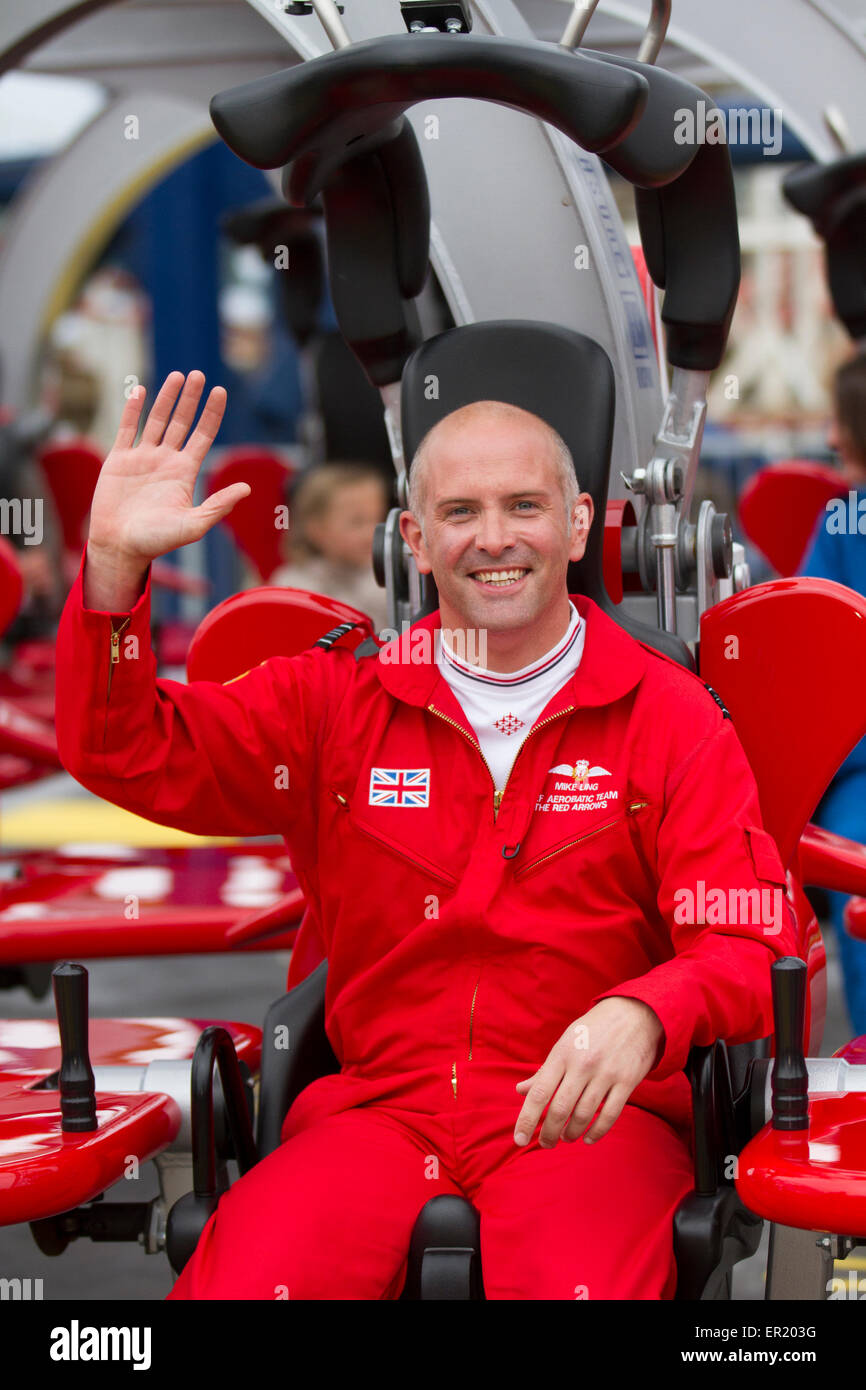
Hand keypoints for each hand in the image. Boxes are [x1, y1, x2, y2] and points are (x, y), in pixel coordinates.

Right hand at [87, 370, 247, 567]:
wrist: (121, 547)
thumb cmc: (157, 541)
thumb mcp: (193, 524)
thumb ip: (218, 505)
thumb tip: (246, 489)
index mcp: (184, 472)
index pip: (202, 435)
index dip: (211, 414)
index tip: (220, 392)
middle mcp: (165, 461)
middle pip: (181, 422)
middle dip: (190, 399)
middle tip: (199, 375)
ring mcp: (142, 458)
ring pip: (156, 420)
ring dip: (166, 398)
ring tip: (177, 376)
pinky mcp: (119, 460)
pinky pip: (127, 429)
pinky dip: (133, 410)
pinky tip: (140, 391)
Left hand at [513, 997, 663, 1148]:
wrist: (634, 1015)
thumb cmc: (593, 1031)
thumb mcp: (565, 1043)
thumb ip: (544, 1071)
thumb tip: (520, 1090)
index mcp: (562, 1054)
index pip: (539, 1092)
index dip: (527, 1119)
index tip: (519, 1140)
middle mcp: (582, 1064)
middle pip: (560, 1109)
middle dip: (549, 1133)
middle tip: (546, 1144)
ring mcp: (605, 1073)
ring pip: (584, 1114)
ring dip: (572, 1133)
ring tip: (566, 1138)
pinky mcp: (627, 1081)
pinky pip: (610, 1114)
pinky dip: (597, 1131)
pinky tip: (589, 1138)